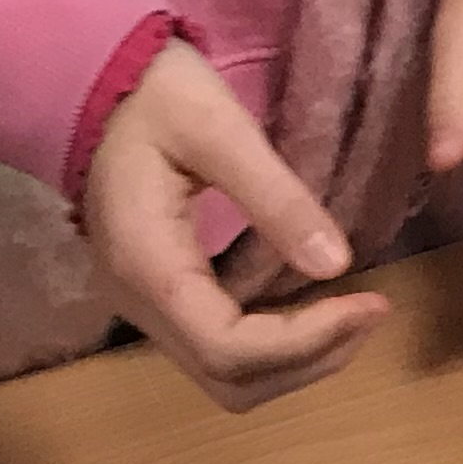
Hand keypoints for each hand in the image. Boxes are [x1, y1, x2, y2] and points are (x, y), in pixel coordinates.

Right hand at [82, 40, 386, 411]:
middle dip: (309, 361)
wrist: (91, 81)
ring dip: (294, 360)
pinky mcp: (161, 293)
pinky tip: (312, 302)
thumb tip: (337, 265)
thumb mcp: (220, 128)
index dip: (308, 342)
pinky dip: (274, 342)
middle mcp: (140, 305)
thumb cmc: (154, 94)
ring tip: (351, 311)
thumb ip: (275, 197)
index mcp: (149, 267)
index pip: (229, 350)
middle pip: (229, 382)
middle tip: (371, 312)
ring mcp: (145, 305)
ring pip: (224, 376)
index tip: (370, 303)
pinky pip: (218, 344)